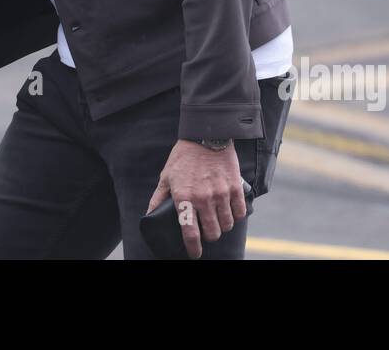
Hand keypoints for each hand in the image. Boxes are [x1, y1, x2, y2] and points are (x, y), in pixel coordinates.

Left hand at [147, 139, 246, 258]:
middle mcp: (203, 198)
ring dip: (223, 227)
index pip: (190, 232)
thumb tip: (148, 216)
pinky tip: (230, 212)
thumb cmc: (183, 157)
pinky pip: (240, 212)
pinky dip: (236, 216)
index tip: (194, 253)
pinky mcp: (235, 187)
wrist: (206, 135)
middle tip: (207, 232)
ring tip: (218, 221)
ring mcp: (221, 193)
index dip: (193, 248)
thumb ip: (158, 198)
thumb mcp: (166, 177)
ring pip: (227, 225)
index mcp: (184, 197)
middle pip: (212, 233)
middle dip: (209, 236)